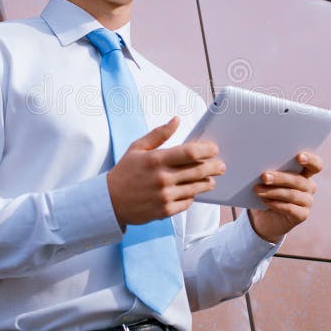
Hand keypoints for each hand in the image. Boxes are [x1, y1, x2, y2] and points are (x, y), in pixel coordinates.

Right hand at [107, 116, 225, 227]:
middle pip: (198, 171)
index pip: (190, 153)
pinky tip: (193, 192)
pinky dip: (192, 197)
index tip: (214, 149)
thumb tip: (176, 120)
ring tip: (211, 180)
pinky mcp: (165, 211)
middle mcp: (162, 178)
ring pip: (196, 188)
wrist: (109, 201)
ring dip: (207, 183)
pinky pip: (187, 203)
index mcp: (156, 160)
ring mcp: (164, 196)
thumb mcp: (137, 148)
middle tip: (221, 166)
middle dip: (213, 167)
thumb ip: (159, 134)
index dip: (206, 150)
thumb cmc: (125, 171)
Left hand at [248, 151, 322, 242]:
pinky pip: (290, 208)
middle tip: (264, 176)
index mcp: (304, 172)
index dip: (310, 160)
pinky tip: (264, 201)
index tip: (299, 157)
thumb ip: (270, 170)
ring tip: (257, 190)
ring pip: (292, 194)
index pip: (315, 165)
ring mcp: (307, 201)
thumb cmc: (265, 191)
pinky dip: (275, 204)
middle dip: (280, 178)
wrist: (262, 217)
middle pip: (298, 180)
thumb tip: (262, 166)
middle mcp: (309, 186)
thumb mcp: (267, 179)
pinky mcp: (302, 215)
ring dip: (273, 192)